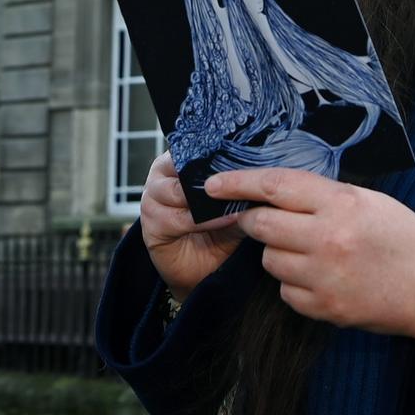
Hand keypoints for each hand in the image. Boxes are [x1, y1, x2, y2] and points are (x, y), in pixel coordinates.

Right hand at [139, 151, 243, 301]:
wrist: (204, 268)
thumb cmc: (218, 228)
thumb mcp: (233, 201)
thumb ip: (239, 185)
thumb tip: (263, 169)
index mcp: (178, 161)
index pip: (194, 146)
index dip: (218, 150)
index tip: (243, 155)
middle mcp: (162, 175)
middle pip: (184, 166)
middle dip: (213, 176)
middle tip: (240, 179)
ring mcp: (153, 199)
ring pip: (180, 191)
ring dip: (209, 200)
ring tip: (235, 204)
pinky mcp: (152, 226)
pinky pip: (180, 219)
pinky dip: (206, 220)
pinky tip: (226, 220)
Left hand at [205, 168, 414, 354]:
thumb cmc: (402, 236)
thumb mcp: (367, 200)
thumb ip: (323, 196)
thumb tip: (274, 192)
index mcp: (340, 203)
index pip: (275, 187)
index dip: (238, 183)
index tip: (213, 184)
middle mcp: (328, 238)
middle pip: (262, 225)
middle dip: (254, 221)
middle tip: (263, 220)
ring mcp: (324, 276)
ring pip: (270, 261)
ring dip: (279, 254)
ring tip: (310, 252)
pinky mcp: (324, 308)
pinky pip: (286, 292)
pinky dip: (295, 284)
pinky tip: (321, 278)